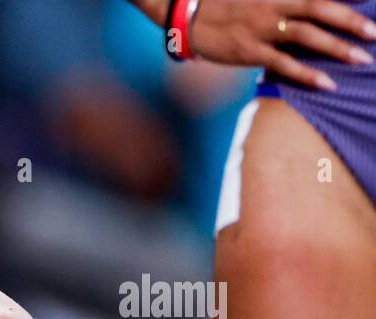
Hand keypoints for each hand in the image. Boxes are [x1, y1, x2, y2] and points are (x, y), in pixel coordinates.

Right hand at [156, 0, 375, 89]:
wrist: (188, 14)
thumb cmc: (224, 4)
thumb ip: (282, 0)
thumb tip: (305, 10)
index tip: (371, 2)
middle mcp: (275, 6)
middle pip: (322, 11)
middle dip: (352, 22)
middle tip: (375, 33)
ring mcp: (263, 29)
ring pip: (308, 37)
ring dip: (338, 48)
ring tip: (362, 59)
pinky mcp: (249, 52)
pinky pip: (284, 64)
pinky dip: (308, 74)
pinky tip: (328, 84)